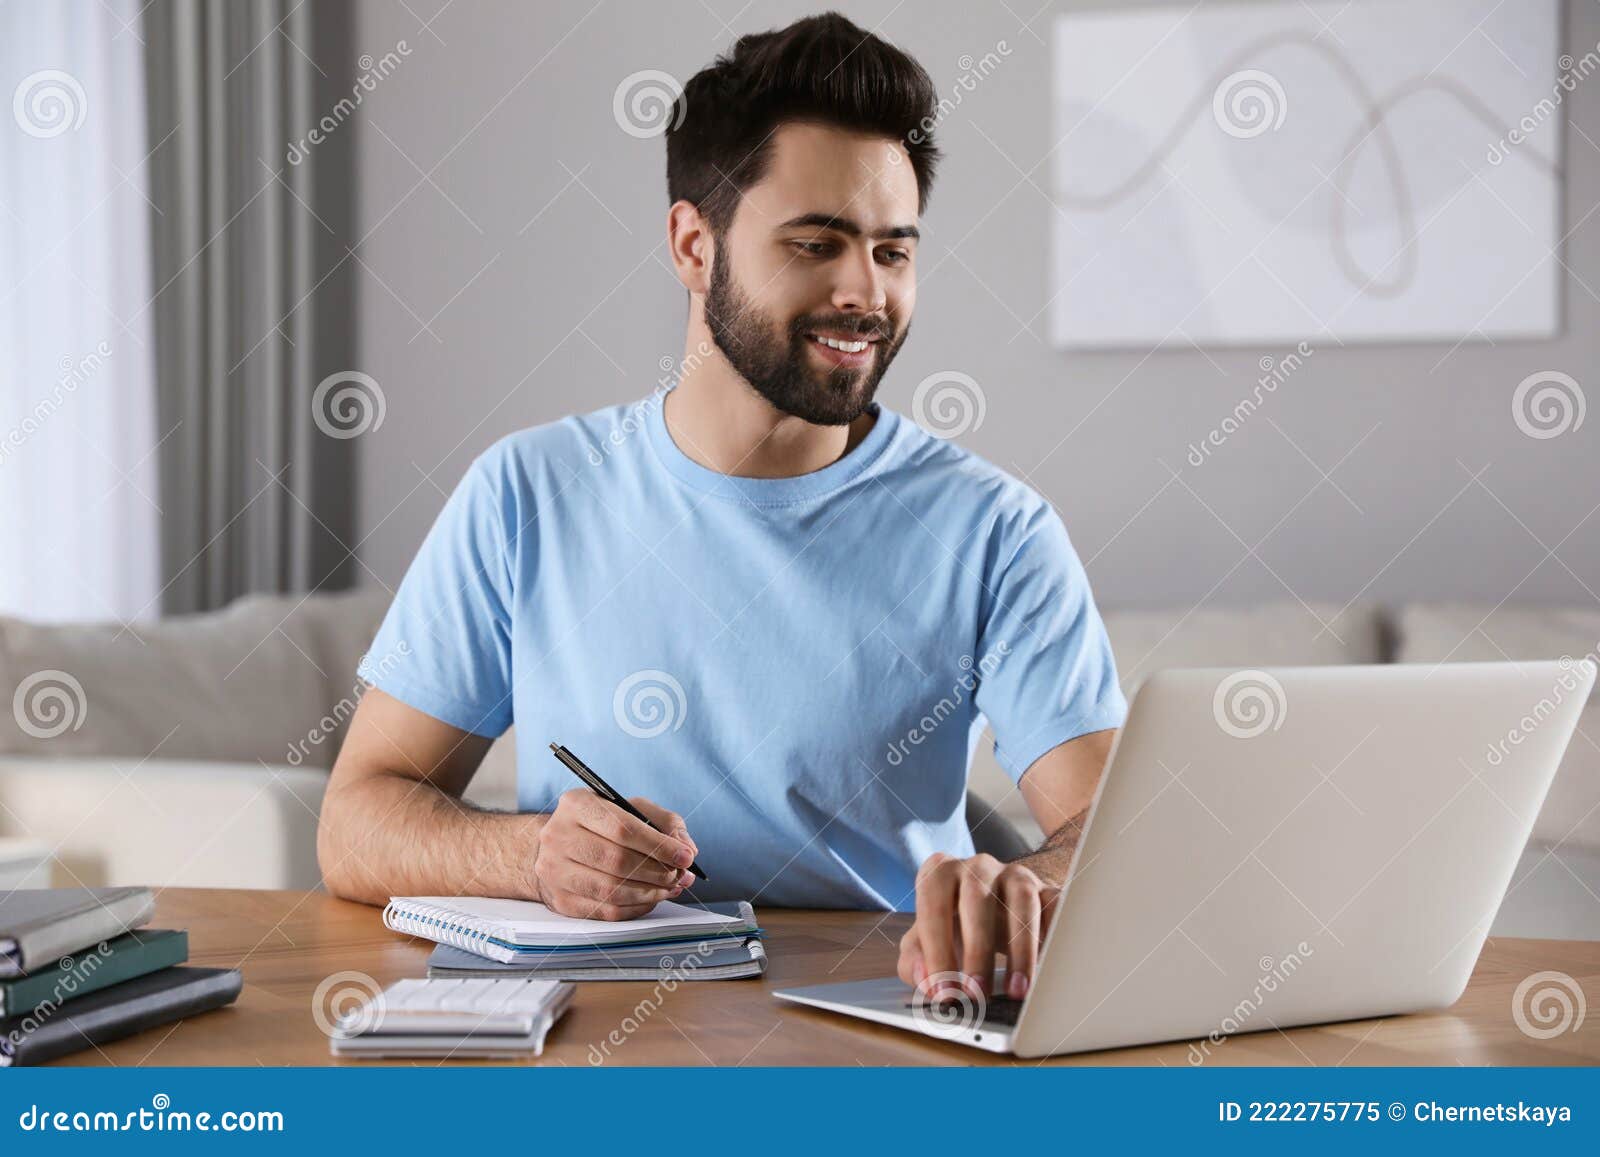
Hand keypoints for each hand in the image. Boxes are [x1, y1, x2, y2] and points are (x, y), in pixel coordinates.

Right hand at [532, 790, 699, 919]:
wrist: (557, 847)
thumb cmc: (601, 825)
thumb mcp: (631, 809)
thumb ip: (664, 822)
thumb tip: (687, 848)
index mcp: (576, 805)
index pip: (622, 828)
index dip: (659, 845)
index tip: (686, 856)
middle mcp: (558, 836)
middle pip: (617, 861)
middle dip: (658, 871)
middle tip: (681, 875)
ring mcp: (554, 871)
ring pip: (612, 890)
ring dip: (650, 892)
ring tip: (671, 887)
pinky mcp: (560, 900)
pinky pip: (606, 911)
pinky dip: (637, 908)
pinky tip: (651, 898)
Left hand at [896, 852, 1058, 1002]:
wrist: (998, 905)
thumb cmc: (956, 925)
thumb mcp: (926, 940)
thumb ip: (913, 960)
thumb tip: (925, 979)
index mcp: (940, 873)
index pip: (933, 904)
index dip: (936, 950)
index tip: (942, 991)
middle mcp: (978, 867)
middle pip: (977, 900)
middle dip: (977, 951)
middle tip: (977, 994)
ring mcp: (1017, 874)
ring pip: (1022, 902)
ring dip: (1020, 950)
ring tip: (1017, 991)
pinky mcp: (1048, 890)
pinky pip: (1056, 909)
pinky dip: (1055, 938)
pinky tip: (1049, 969)